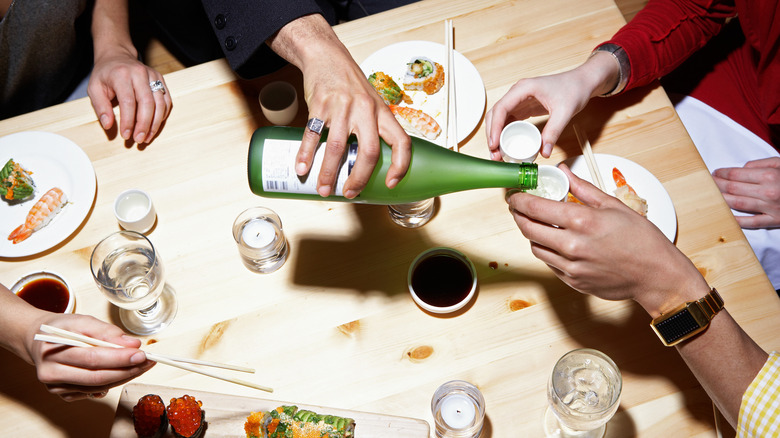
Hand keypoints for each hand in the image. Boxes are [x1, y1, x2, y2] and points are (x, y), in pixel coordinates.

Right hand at [25, 313, 153, 401]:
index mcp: (53, 351)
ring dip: (123, 377)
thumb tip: (132, 343)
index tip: (141, 353)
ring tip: (141, 366)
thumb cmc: (62, 328)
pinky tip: (123, 373)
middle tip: (147, 362)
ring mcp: (56, 386)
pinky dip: (111, 383)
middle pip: (96, 376)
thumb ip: (107, 331)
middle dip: (127, 370)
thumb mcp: (82, 320)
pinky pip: (92, 392)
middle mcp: (51, 373)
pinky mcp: (62, 394)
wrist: (38, 340)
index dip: (119, 358)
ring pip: (97, 387)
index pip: (93, 358)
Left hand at [88, 50, 171, 144]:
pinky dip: (162, 116)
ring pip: (160, 103)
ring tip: (147, 137)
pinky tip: (154, 126)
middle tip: (139, 140)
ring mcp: (153, 76)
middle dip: (144, 125)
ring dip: (155, 123)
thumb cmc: (105, 74)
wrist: (117, 55)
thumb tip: (108, 125)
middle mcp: (139, 73)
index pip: (128, 102)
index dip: (128, 121)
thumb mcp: (94, 88)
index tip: (125, 135)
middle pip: (147, 103)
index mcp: (121, 75)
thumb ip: (100, 107)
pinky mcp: (161, 80)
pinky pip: (166, 101)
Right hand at [269, 14, 410, 198]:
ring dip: (329, 173)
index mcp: (382, 112)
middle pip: (368, 152)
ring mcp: (342, 108)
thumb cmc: (351, 84)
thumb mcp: (371, 102)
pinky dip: (306, 154)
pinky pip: (312, 134)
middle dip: (358, 178)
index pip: (401, 141)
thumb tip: (367, 165)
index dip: (401, 165)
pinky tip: (302, 168)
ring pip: (337, 147)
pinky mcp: (320, 105)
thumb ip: (373, 128)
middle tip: (349, 193)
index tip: (391, 183)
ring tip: (323, 189)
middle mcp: (365, 110)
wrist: (327, 56)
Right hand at [485, 51, 620, 159]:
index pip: (501, 108)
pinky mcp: (523, 107)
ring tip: (498, 154)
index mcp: (524, 89)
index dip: (495, 127)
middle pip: (495, 114)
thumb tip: (545, 152)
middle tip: (494, 154)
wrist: (582, 82)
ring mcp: (519, 100)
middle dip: (492, 134)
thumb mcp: (565, 112)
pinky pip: (508, 121)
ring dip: (496, 135)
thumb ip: (553, 132)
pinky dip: (505, 134)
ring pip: (499, 118)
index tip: (494, 144)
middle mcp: (517, 93)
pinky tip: (506, 146)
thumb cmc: (574, 89)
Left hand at [506, 165, 706, 313]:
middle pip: (527, 228)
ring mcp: (570, 266)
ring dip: (532, 233)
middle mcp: (572, 245)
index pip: (535, 207)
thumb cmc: (641, 239)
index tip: (513, 194)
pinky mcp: (573, 281)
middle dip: (518, 215)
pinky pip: (549, 263)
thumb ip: (582, 188)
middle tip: (518, 207)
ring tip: (539, 223)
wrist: (656, 275)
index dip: (518, 199)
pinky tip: (557, 242)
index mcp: (581, 221)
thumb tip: (562, 171)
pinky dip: (548, 250)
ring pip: (535, 247)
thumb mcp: (613, 205)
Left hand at [712, 157, 779, 228]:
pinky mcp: (774, 221)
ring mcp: (770, 208)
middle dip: (716, 185)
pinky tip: (725, 216)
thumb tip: (742, 168)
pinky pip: (751, 222)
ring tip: (710, 196)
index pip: (736, 174)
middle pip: (732, 188)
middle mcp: (767, 192)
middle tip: (707, 183)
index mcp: (769, 175)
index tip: (714, 173)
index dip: (721, 173)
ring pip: (737, 204)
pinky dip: (736, 220)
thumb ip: (761, 163)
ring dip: (720, 199)